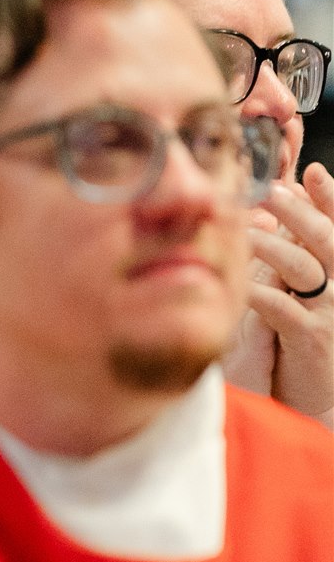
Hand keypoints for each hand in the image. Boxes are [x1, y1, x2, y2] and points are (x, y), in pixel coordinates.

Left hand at [243, 164, 333, 426]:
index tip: (313, 171)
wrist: (318, 390)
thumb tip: (297, 185)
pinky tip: (237, 282)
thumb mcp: (307, 283)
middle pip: (325, 238)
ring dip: (271, 246)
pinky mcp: (313, 339)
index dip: (330, 198)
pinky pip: (283, 309)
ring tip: (241, 230)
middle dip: (297, 212)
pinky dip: (260, 292)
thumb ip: (303, 241)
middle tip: (268, 191)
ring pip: (304, 268)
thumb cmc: (304, 329)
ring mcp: (332, 311)